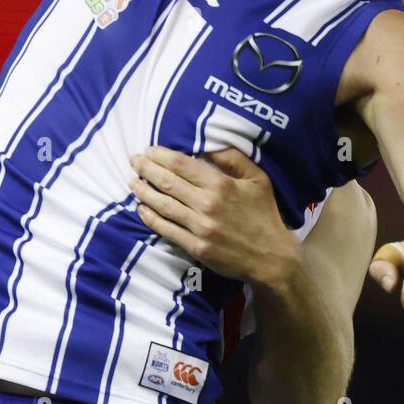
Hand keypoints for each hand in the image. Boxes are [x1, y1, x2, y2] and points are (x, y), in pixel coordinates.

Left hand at [128, 144, 297, 283]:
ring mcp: (200, 228)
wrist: (271, 257)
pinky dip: (151, 218)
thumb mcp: (257, 178)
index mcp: (221, 184)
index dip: (162, 156)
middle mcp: (207, 204)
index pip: (183, 165)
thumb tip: (207, 146)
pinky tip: (141, 209)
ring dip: (144, 192)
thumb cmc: (264, 214)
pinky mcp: (196, 248)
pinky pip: (167, 230)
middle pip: (168, 183)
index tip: (149, 149)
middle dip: (147, 169)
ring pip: (164, 206)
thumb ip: (233, 159)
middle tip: (133, 160)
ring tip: (131, 182)